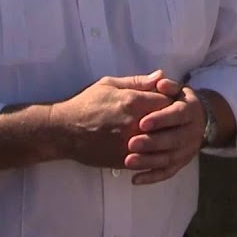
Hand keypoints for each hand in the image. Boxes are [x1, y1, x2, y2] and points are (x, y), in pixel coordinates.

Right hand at [52, 71, 174, 167]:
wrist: (63, 131)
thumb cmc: (85, 104)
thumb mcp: (109, 84)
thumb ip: (138, 81)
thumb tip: (161, 75)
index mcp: (133, 102)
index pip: (168, 101)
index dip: (172, 101)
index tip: (171, 102)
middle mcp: (135, 124)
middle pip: (169, 124)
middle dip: (173, 121)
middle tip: (173, 119)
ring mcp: (131, 145)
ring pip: (162, 144)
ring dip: (166, 139)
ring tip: (165, 134)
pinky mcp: (125, 160)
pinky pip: (149, 159)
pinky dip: (155, 154)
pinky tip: (154, 149)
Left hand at [123, 83, 206, 184]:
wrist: (195, 118)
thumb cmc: (175, 100)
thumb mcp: (174, 88)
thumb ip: (165, 84)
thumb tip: (160, 80)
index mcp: (190, 110)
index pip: (178, 114)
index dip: (161, 119)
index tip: (142, 122)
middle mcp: (193, 131)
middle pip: (175, 139)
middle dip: (153, 143)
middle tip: (131, 143)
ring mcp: (188, 149)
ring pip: (170, 158)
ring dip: (149, 162)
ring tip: (128, 161)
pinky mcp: (181, 163)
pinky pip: (167, 173)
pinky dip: (152, 177)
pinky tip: (135, 179)